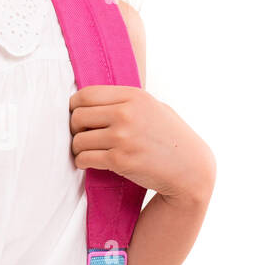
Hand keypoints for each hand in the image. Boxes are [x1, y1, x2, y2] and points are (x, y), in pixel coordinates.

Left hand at [69, 86, 215, 202]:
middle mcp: (127, 114)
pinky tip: (88, 163)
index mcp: (133, 96)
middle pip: (78, 116)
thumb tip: (89, 99)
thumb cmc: (170, 137)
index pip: (86, 94)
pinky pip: (85, 158)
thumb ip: (125, 101)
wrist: (190, 169)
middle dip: (75, 128)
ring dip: (78, 148)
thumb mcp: (153, 107)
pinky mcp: (120, 160)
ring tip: (86, 151)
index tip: (78, 116)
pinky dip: (82, 162)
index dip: (75, 106)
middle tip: (81, 136)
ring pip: (78, 140)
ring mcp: (123, 137)